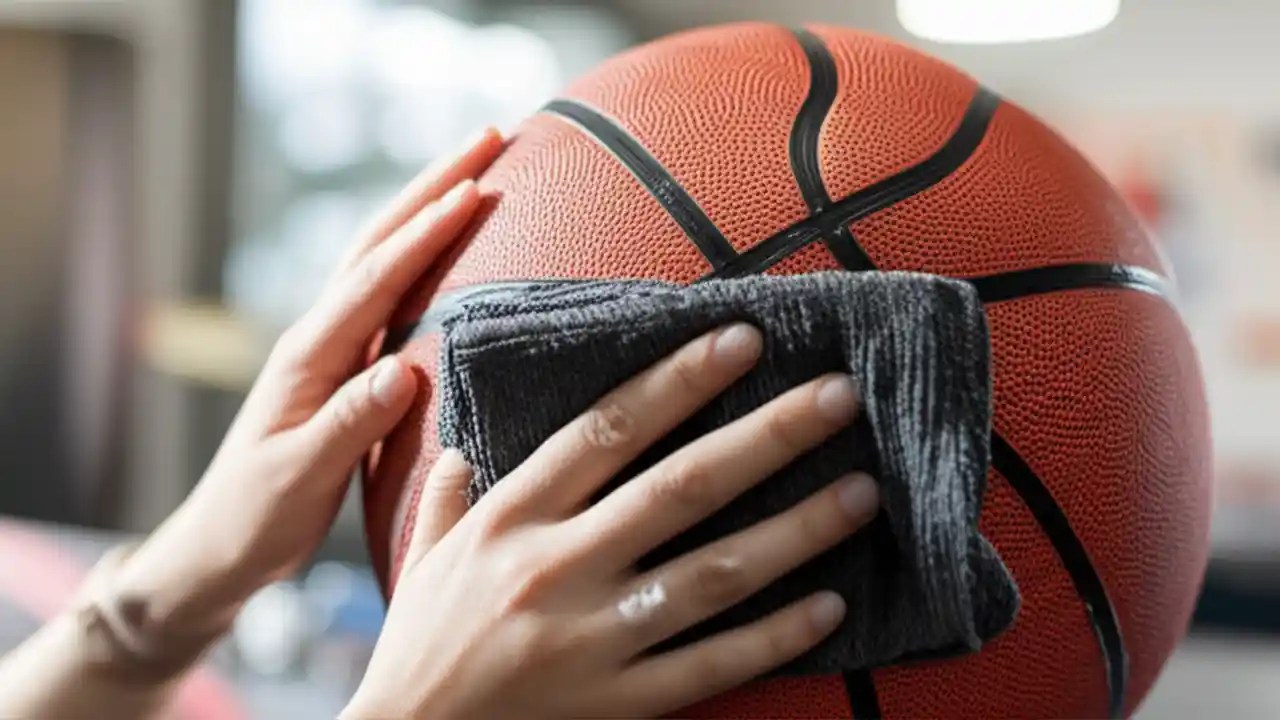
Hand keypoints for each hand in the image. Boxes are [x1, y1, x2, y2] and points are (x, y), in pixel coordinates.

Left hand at [101, 129, 505, 666]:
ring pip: (382, 256)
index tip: (473, 192)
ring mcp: (332, 346)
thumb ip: (349, 425)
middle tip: (487, 137)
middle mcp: (318, 337)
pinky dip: (421, 251)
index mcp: (309, 356)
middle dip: (430, 186)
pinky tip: (447, 240)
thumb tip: (405, 371)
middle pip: (377, 242)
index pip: (373, 281)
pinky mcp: (346, 363)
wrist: (221, 544)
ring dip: (426, 205)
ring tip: (476, 166)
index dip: (423, 235)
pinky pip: (389, 290)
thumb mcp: (300, 479)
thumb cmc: (257, 517)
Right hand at [342, 325, 880, 719]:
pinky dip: (775, 637)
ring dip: (796, 530)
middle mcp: (555, 569)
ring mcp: (591, 641)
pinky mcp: (618, 705)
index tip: (743, 338)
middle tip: (838, 395)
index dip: (679, 380)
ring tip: (862, 492)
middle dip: (767, 436)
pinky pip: (711, 666)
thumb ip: (450, 493)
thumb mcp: (424, 556)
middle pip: (680, 488)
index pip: (606, 430)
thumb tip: (465, 440)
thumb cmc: (422, 647)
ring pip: (714, 575)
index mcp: (510, 518)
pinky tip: (830, 606)